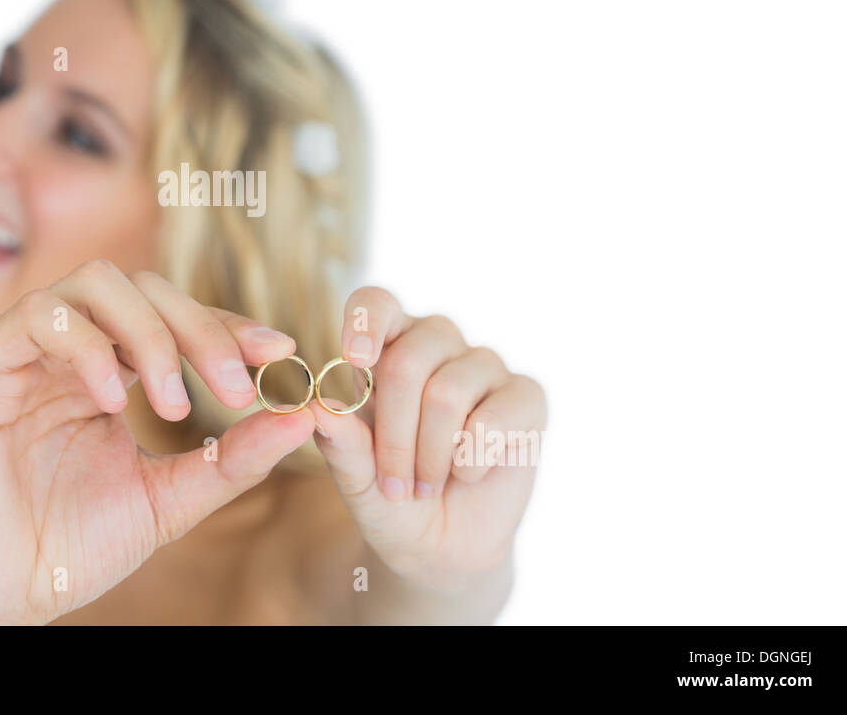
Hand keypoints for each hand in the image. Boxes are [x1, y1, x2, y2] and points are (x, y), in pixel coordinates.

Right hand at [0, 259, 315, 624]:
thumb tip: (304, 417)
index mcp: (110, 372)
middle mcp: (68, 350)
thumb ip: (231, 460)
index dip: (228, 325)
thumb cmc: (71, 548)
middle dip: (200, 327)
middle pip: (142, 287)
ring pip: (93, 283)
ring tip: (175, 402)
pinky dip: (84, 346)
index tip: (280, 353)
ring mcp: (23, 353)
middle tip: (237, 387)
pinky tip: (115, 401)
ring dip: (148, 332)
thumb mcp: (168, 501)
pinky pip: (36, 316)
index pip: (175, 318)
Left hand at [308, 287, 544, 596]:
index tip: (355, 360)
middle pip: (407, 361)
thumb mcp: (356, 481)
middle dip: (393, 435)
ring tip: (426, 484)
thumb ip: (340, 445)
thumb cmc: (391, 500)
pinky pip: (494, 417)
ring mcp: (483, 365)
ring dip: (430, 456)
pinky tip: (469, 473)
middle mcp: (436, 343)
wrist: (442, 544)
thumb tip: (320, 408)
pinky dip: (472, 459)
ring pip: (446, 393)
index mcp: (386, 347)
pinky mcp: (525, 396)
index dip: (365, 322)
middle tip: (393, 484)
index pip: (376, 302)